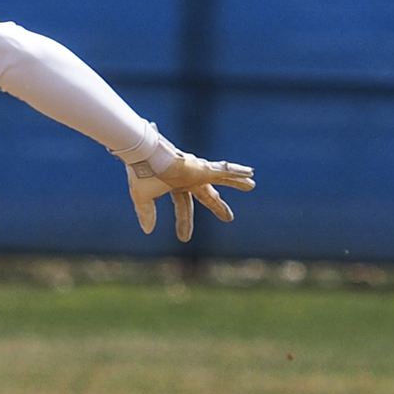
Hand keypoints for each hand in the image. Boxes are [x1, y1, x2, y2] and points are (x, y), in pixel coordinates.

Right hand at [126, 152, 255, 240]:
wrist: (142, 155)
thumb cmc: (140, 174)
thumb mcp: (142, 198)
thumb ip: (146, 213)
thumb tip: (148, 231)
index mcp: (175, 185)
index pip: (183, 206)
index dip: (184, 223)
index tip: (184, 238)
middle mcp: (188, 178)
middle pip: (207, 195)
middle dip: (217, 206)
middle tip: (228, 218)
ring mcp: (197, 172)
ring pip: (221, 178)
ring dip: (237, 183)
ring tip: (252, 185)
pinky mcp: (202, 169)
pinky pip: (224, 170)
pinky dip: (237, 172)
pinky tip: (250, 172)